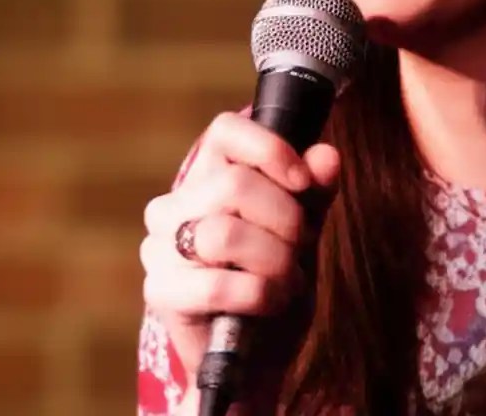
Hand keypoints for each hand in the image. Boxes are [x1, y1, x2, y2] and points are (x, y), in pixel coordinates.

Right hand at [140, 111, 340, 385]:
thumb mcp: (305, 230)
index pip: (225, 131)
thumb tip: (326, 156)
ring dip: (275, 261)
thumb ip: (314, 191)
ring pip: (225, 233)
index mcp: (207, 178)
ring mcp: (159, 249)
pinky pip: (217, 284)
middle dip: (286, 221)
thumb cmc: (278, 281)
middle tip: (299, 249)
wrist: (262, 355)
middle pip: (235, 185)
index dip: (270, 149)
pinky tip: (270, 303)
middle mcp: (173, 206)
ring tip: (287, 280)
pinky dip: (259, 294)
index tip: (303, 181)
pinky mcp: (160, 293)